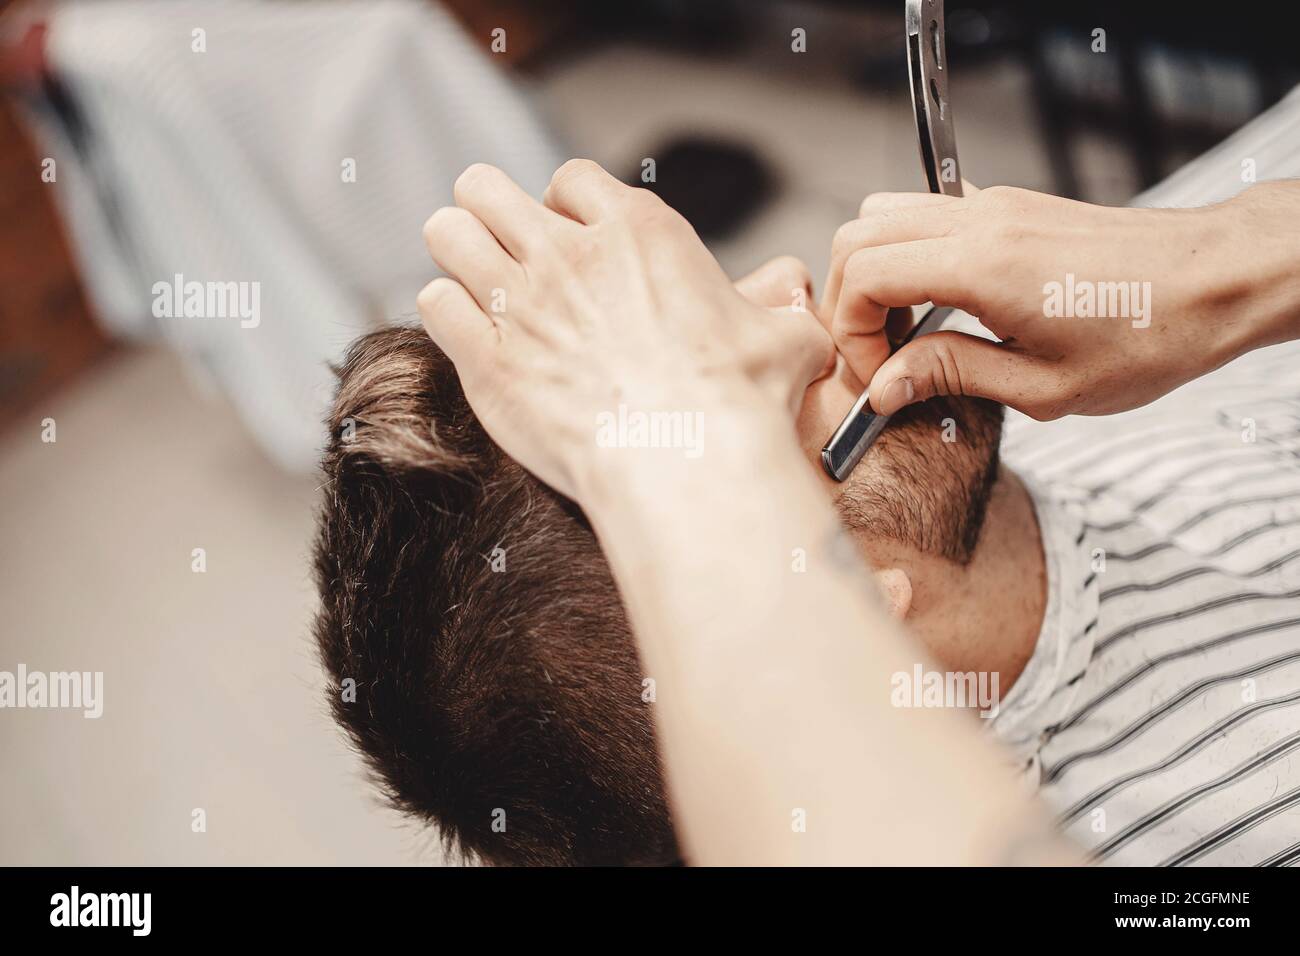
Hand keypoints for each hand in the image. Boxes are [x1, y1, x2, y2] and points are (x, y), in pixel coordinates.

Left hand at [417, 160, 831, 498]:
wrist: (689, 460)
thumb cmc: (738, 401)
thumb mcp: (787, 340)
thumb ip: (783, 316)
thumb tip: (796, 320)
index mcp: (637, 231)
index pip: (571, 180)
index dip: (564, 206)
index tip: (569, 237)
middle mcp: (569, 253)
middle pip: (488, 188)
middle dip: (488, 211)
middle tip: (501, 247)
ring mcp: (521, 301)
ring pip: (447, 232)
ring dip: (457, 252)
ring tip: (474, 282)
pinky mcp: (487, 357)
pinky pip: (434, 302)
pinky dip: (447, 313)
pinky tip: (469, 333)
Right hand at [821, 181, 1299, 419]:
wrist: (1216, 280)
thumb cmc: (1149, 335)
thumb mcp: (1044, 387)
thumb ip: (951, 377)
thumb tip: (885, 387)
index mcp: (984, 266)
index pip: (865, 275)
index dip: (852, 333)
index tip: (879, 376)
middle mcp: (981, 221)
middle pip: (859, 237)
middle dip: (850, 303)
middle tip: (881, 356)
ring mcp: (994, 205)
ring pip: (885, 215)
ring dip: (875, 273)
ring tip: (909, 331)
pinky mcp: (1010, 207)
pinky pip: (928, 212)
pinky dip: (909, 253)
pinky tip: (941, 302)